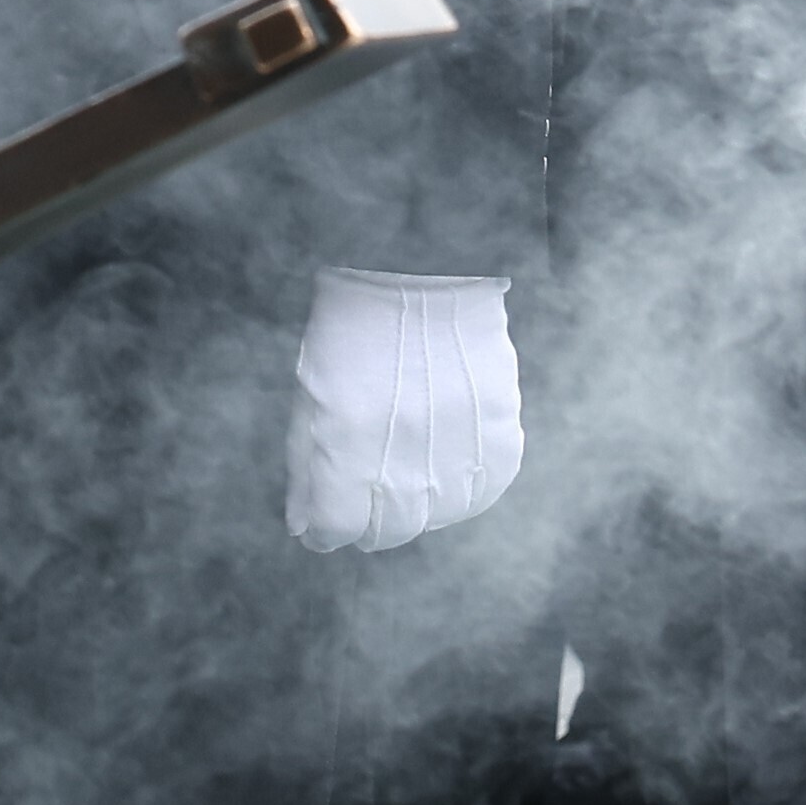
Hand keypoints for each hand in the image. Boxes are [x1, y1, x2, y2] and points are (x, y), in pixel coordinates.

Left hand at [284, 271, 523, 552]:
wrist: (421, 274)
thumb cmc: (352, 332)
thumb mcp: (310, 393)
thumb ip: (306, 464)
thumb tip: (305, 526)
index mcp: (347, 447)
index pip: (335, 527)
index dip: (322, 528)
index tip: (319, 520)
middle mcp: (407, 460)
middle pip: (388, 530)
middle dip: (367, 524)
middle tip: (360, 504)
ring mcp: (458, 451)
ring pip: (437, 516)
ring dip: (415, 507)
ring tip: (402, 471)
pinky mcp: (500, 436)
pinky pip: (483, 487)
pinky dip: (462, 486)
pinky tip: (443, 464)